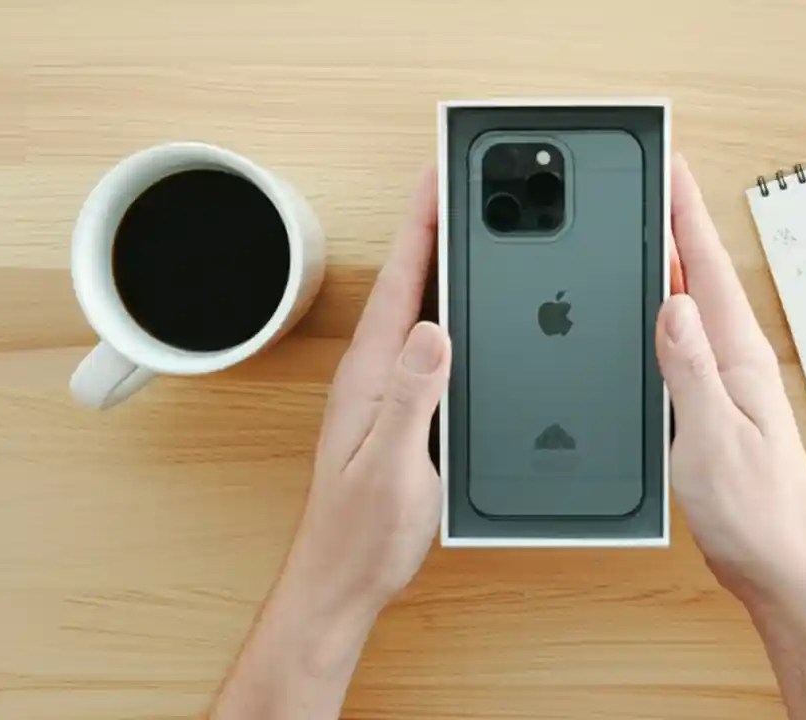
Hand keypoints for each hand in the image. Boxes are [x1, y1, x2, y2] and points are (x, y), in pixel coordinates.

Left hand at [281, 166, 446, 627]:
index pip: (399, 285)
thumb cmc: (361, 534)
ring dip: (438, 265)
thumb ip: (410, 399)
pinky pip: (424, 345)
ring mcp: (384, 392)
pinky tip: (462, 309)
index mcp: (370, 377)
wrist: (342, 580)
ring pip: (417, 311)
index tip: (438, 178)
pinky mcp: (397, 412)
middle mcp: (373, 375)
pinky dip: (445, 312)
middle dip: (432, 228)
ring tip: (463, 225)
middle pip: (408, 285)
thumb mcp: (391, 466)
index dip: (420, 226)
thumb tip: (432, 332)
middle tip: (458, 183)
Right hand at [658, 157, 805, 612]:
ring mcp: (728, 387)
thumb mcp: (713, 438)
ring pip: (693, 311)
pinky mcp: (716, 411)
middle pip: (701, 280)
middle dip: (677, 227)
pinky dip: (669, 318)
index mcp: (738, 360)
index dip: (687, 216)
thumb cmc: (758, 514)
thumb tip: (672, 303)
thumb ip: (690, 370)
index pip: (707, 271)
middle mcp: (736, 365)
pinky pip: (688, 347)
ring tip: (651, 232)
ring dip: (673, 269)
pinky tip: (656, 317)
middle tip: (654, 183)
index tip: (670, 168)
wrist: (783, 568)